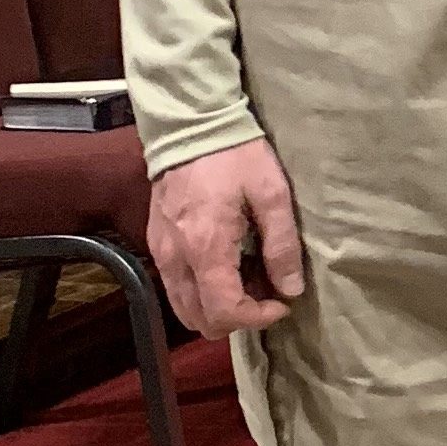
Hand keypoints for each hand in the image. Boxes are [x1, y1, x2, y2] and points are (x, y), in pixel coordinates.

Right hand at [148, 138, 305, 336]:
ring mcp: (160, 252)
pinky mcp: (155, 243)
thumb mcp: (272, 193)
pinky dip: (201, 292)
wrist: (190, 125)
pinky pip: (175, 286)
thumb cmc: (235, 155)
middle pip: (199, 320)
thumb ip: (282, 244)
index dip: (257, 318)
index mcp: (205, 248)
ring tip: (249, 281)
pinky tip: (227, 266)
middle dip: (237, 318)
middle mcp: (175, 258)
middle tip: (266, 293)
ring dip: (217, 308)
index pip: (224, 311)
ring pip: (183, 308)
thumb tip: (291, 289)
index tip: (282, 302)